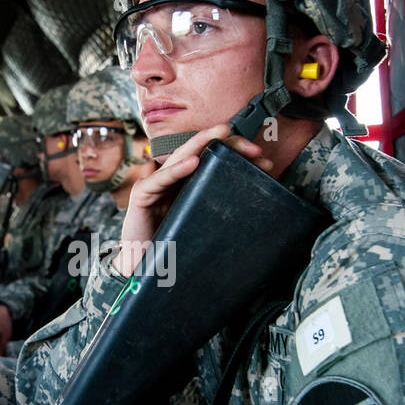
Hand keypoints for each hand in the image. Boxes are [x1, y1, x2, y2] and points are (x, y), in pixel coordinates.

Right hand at [115, 124, 270, 275]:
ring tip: (222, 134)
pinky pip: (160, 179)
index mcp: (186, 184)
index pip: (211, 159)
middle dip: (226, 143)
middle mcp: (171, 179)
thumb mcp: (201, 225)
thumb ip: (217, 213)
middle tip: (251, 145)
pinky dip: (177, 169)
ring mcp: (155, 184)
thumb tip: (255, 209)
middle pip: (199, 152)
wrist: (142, 270)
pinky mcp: (142, 195)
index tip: (262, 159)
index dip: (235, 154)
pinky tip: (193, 161)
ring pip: (180, 157)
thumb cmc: (170, 248)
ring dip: (202, 143)